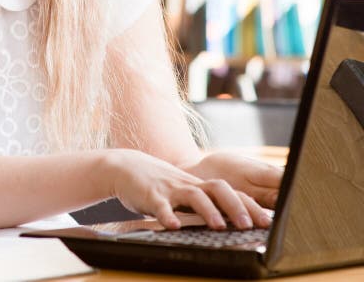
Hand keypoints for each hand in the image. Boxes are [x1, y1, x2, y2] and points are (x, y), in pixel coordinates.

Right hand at [103, 149, 266, 230]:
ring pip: (193, 195)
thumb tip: (233, 222)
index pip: (231, 192)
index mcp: (199, 186)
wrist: (125, 166)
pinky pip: (160, 204)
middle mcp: (188, 185)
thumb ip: (204, 203)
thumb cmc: (159, 184)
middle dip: (236, 206)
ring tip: (219, 226)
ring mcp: (170, 188)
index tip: (268, 221)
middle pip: (218, 189)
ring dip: (208, 210)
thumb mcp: (183, 191)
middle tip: (250, 225)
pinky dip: (167, 215)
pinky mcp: (150, 194)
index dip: (250, 205)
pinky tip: (173, 226)